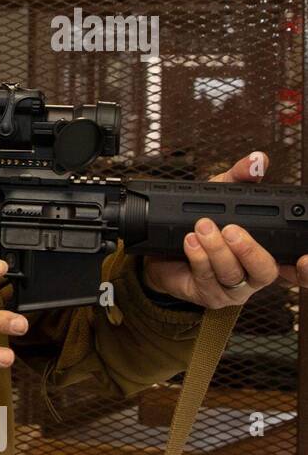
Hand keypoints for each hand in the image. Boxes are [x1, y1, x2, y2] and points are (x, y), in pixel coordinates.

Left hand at [142, 151, 307, 308]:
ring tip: (202, 228)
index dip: (304, 268)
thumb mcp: (221, 193)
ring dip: (217, 250)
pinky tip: (189, 241)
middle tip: (231, 230)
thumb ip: (241, 178)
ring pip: (232, 274)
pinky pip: (206, 278)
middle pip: (265, 271)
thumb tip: (258, 161)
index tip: (302, 258)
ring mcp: (230, 288)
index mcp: (268, 252)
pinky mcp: (206, 294)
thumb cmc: (198, 220)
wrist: (162, 245)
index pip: (296, 269)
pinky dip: (198, 257)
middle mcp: (253, 273)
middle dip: (249, 250)